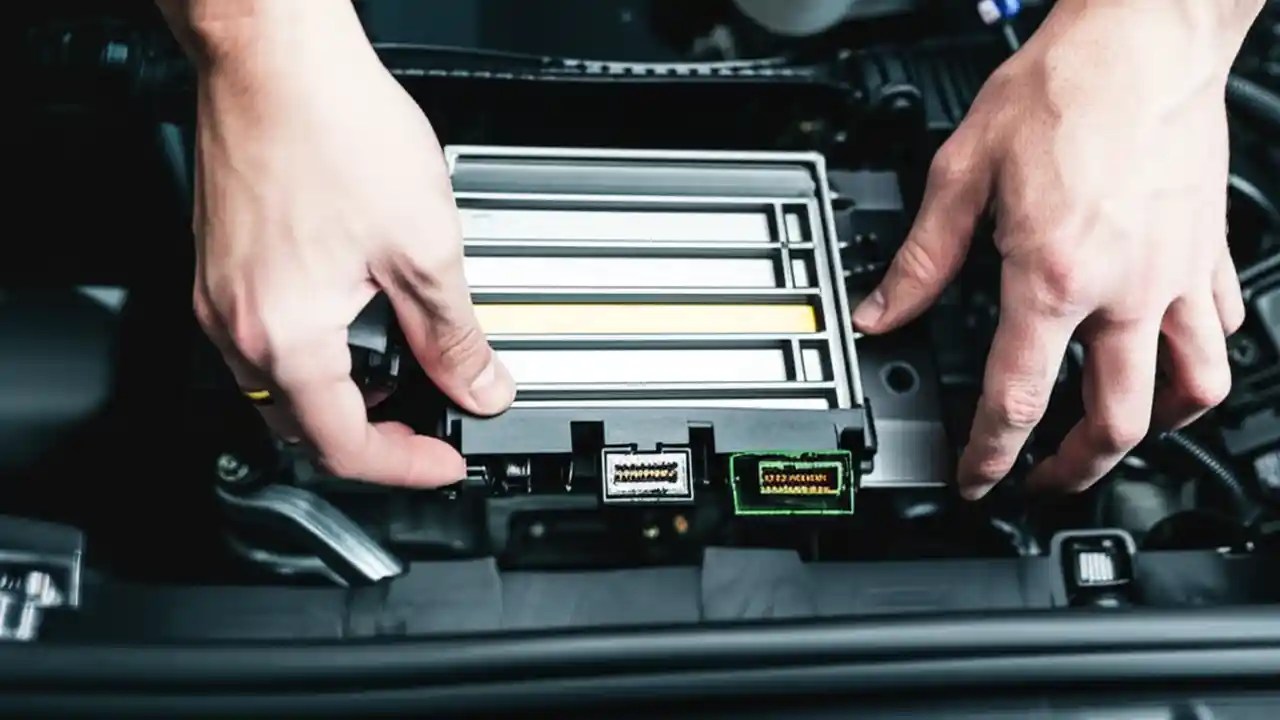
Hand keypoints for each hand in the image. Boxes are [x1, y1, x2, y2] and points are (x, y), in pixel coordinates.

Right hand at [171, 0, 514, 486]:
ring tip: (403, 379)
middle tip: (427, 429)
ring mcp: (219, 295)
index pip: (343, 446)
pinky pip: (264, 342)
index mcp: (284, 337)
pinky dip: (314, 357)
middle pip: (301, 428)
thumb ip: (452, 337)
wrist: (276, 56)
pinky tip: (357, 326)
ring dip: (342, 400)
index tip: (444, 462)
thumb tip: (480, 388)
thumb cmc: (332, 128)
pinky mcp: (220, 265)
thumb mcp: (422, 250)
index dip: (405, 467)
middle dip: (371, 439)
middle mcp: (236, 325)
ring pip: (279, 388)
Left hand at [852, 0, 1263, 497]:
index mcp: (1053, 278)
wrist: (1145, 36)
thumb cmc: (1064, 89)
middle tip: (1044, 482)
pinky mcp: (1208, 251)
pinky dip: (1198, 356)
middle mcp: (1125, 290)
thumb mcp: (962, 172)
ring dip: (1152, 430)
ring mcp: (1178, 275)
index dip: (990, 454)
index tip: (977, 480)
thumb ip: (921, 257)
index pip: (1016, 399)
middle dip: (1074, 468)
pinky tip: (1172, 355)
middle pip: (1114, 420)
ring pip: (1191, 389)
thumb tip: (880, 311)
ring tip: (1117, 437)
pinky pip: (1221, 327)